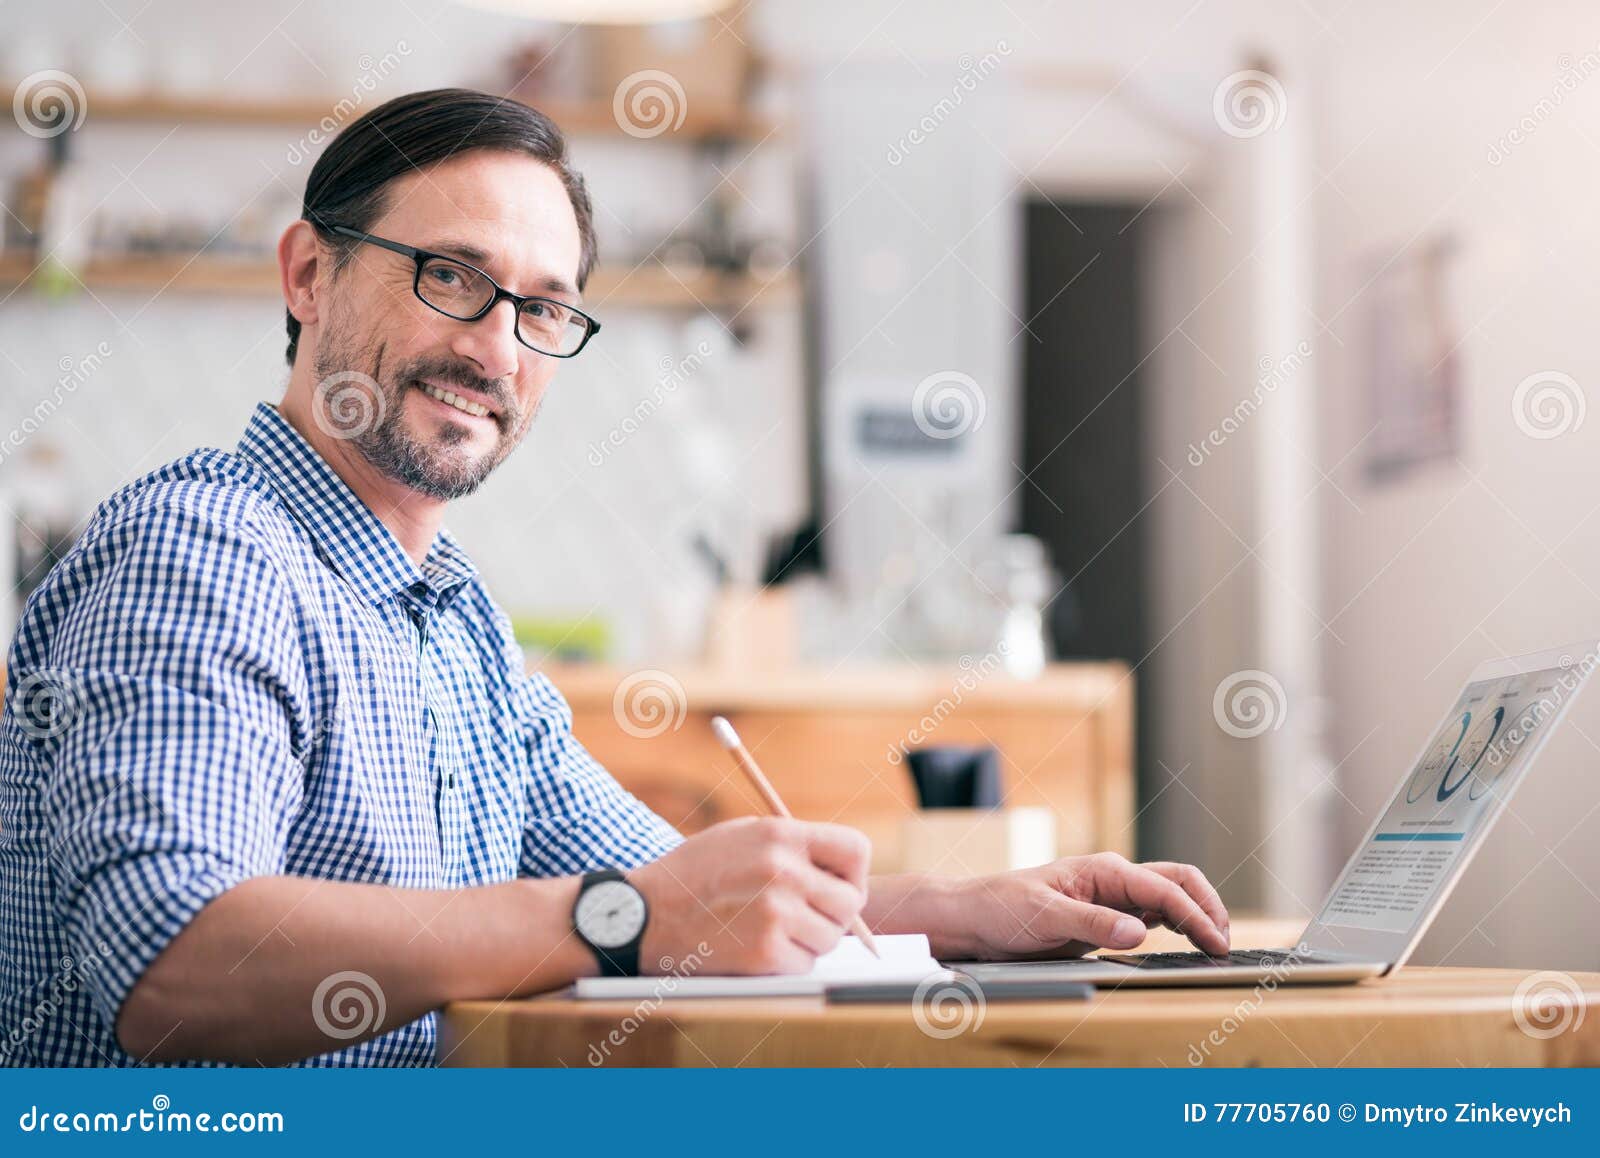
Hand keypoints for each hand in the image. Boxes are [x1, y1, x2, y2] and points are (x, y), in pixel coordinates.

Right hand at [630, 816, 870, 975]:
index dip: (852, 872)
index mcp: (781, 834)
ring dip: (809, 941)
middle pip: (850, 902)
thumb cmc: (694, 873)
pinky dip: (788, 963)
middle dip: (834, 914)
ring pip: (830, 937)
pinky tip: (756, 948)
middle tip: (805, 916)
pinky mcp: (765, 951)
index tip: (837, 885)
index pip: (855, 849)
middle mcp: (784, 871)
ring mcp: (775, 913)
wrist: (643, 914)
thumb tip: (843, 871)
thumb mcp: (742, 835)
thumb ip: (793, 845)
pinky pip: (805, 964)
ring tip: (772, 929)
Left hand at [921, 852, 1229, 960]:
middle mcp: (1114, 878)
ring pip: (1172, 896)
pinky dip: (1180, 925)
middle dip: (1208, 907)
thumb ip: (1092, 924)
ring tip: (1216, 946)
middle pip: (1179, 881)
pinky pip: (1155, 915)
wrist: (975, 917)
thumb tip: (1138, 932)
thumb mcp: (1043, 918)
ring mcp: (1113, 895)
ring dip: (1198, 915)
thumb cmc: (1001, 909)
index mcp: (1104, 870)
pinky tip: (1190, 943)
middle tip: (1224, 943)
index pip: (1164, 890)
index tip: (1216, 943)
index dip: (1196, 915)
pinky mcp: (1108, 915)